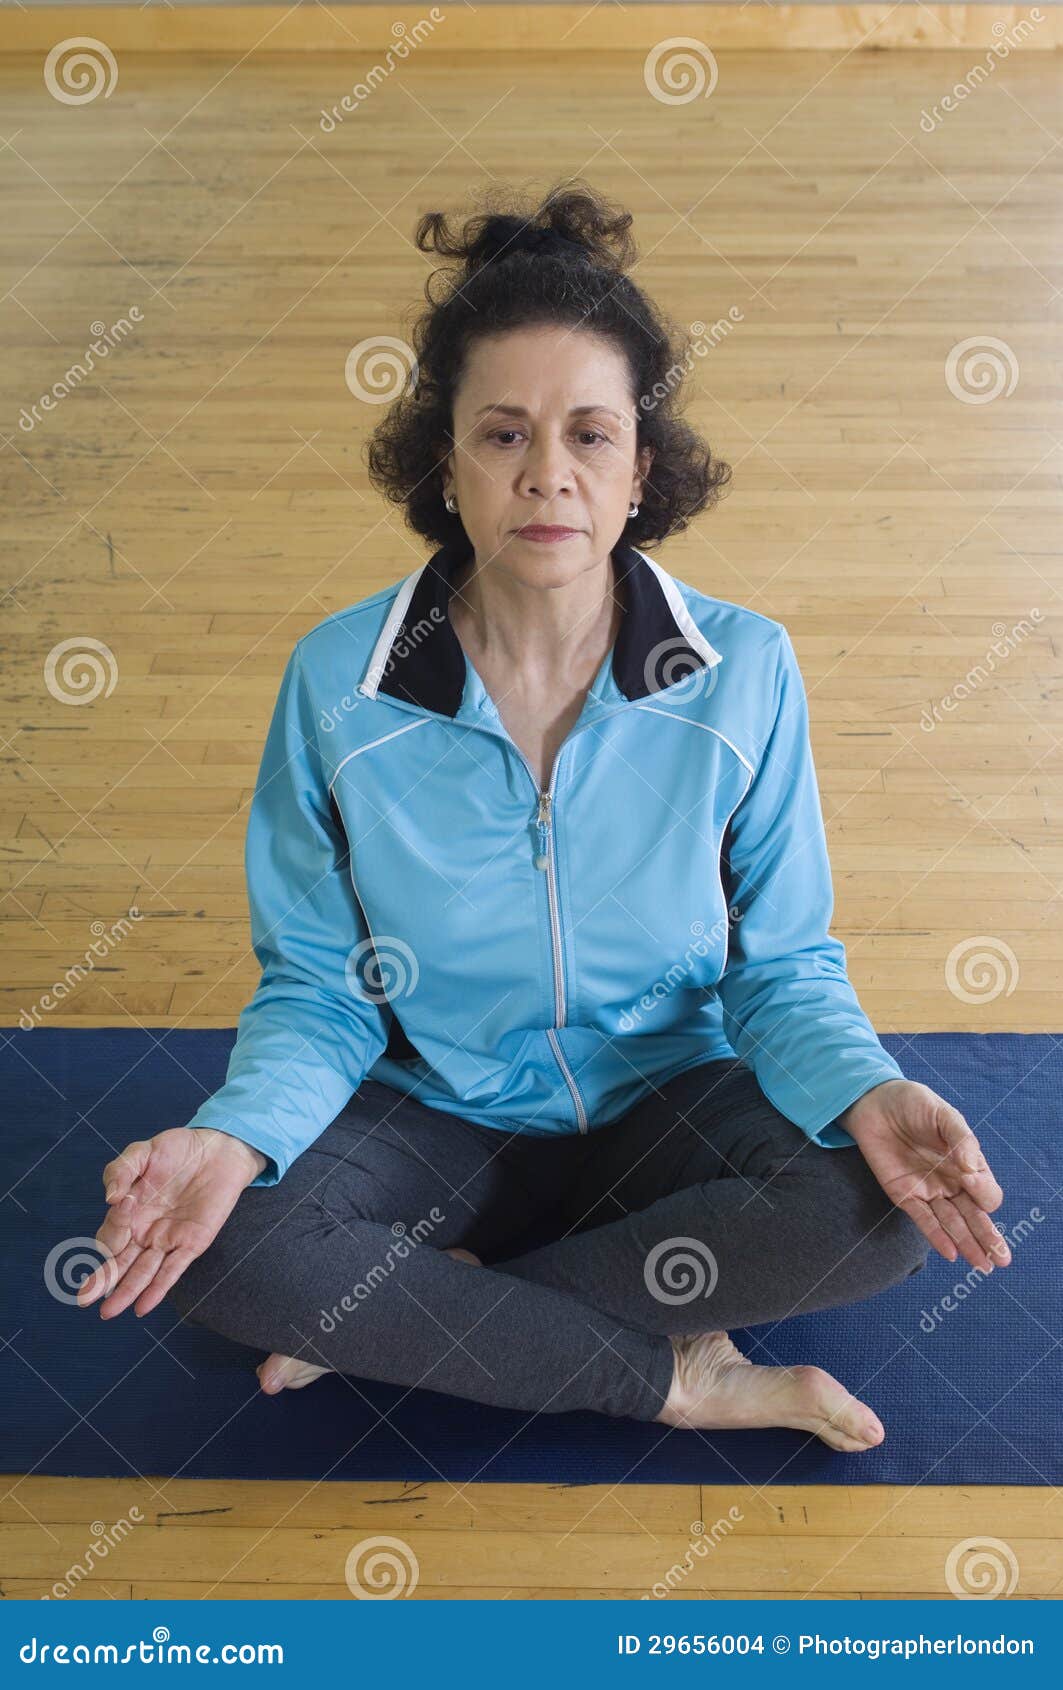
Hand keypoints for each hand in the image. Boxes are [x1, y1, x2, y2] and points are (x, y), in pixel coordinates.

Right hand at [76, 1128, 267, 1319]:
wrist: (218, 1149)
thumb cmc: (177, 1150)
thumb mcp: (143, 1151)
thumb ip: (120, 1170)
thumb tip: (110, 1198)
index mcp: (129, 1212)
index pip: (111, 1232)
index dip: (114, 1224)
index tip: (124, 1202)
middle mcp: (145, 1231)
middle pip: (119, 1261)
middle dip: (102, 1279)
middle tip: (85, 1297)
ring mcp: (168, 1239)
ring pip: (143, 1272)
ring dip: (126, 1292)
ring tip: (108, 1312)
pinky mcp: (193, 1242)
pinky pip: (174, 1269)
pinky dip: (159, 1288)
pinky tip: (143, 1306)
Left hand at [839, 1079, 1010, 1272]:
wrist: (876, 1103)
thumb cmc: (915, 1105)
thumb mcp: (943, 1115)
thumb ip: (960, 1139)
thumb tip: (971, 1168)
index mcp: (967, 1164)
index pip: (986, 1191)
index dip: (983, 1192)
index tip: (969, 1179)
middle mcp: (952, 1183)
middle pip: (975, 1216)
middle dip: (988, 1237)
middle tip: (1002, 1259)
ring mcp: (929, 1191)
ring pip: (953, 1224)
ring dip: (968, 1245)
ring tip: (983, 1266)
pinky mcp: (905, 1195)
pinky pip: (924, 1220)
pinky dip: (937, 1237)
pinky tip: (952, 1253)